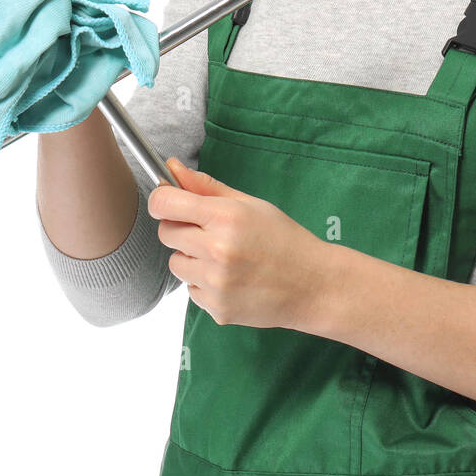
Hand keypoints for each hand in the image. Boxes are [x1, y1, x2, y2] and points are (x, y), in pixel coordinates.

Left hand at [147, 157, 337, 331]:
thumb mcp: (250, 204)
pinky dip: (205, 284)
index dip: (162, 201)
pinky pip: (191, 290)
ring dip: (191, 259)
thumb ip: (206, 187)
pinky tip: (232, 279)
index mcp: (226, 217)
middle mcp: (217, 250)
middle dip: (180, 229)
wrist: (313, 285)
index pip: (166, 204)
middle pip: (166, 233)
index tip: (169, 203)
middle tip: (208, 232)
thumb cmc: (283, 239)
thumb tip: (170, 167)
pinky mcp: (217, 308)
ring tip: (224, 258)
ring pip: (176, 264)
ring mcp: (216, 283)